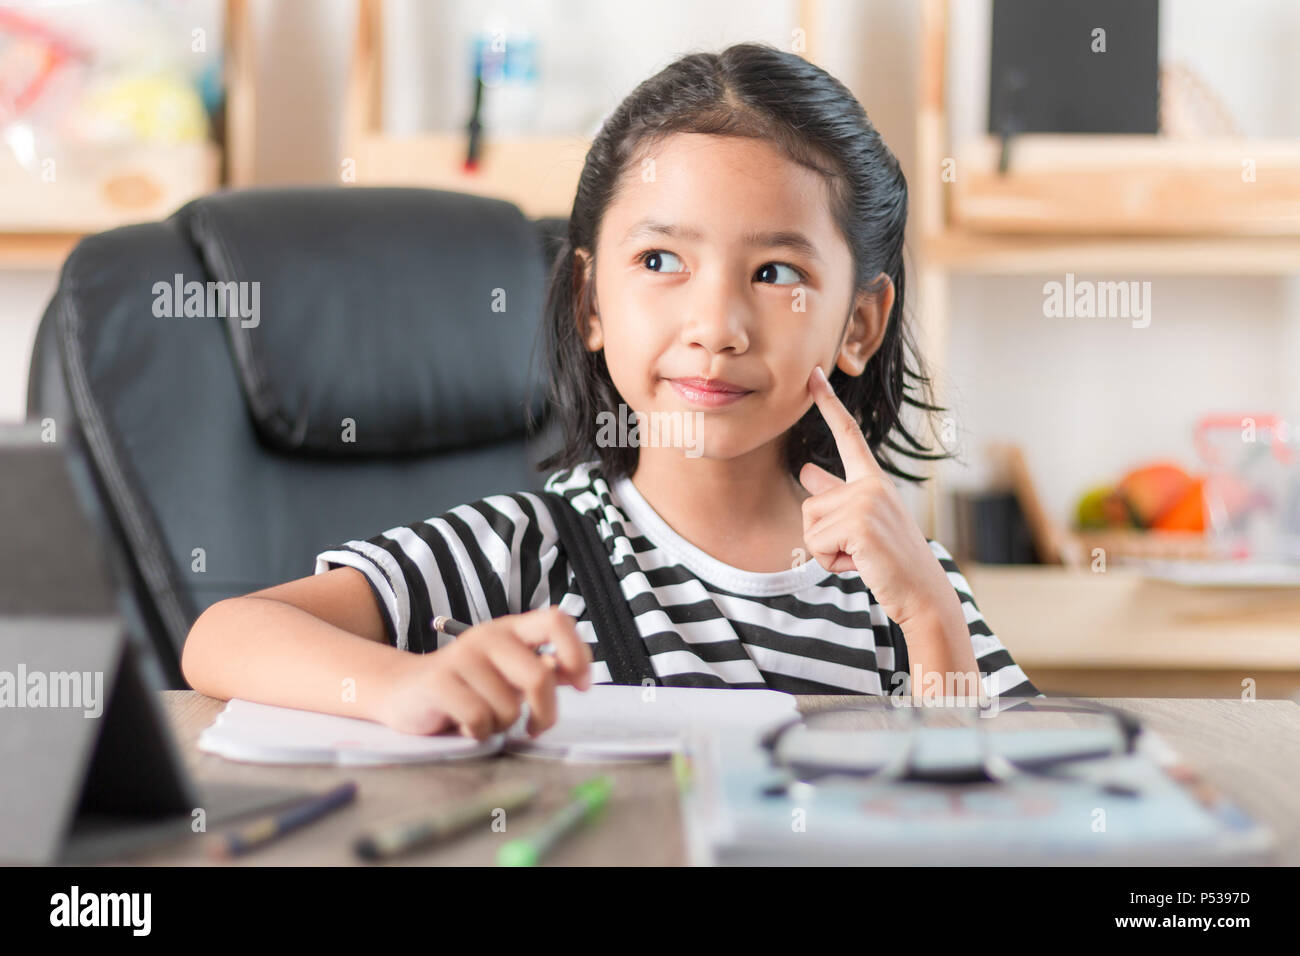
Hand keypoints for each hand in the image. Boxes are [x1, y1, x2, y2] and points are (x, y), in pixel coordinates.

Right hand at [377, 607, 592, 739]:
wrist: (403, 690)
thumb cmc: (467, 687)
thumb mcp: (508, 675)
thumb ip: (540, 671)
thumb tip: (573, 672)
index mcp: (511, 630)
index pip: (556, 621)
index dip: (577, 653)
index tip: (582, 684)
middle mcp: (488, 636)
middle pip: (540, 677)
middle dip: (545, 713)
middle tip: (536, 727)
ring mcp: (462, 657)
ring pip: (508, 708)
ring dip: (502, 726)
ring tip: (486, 719)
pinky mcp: (438, 681)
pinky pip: (479, 719)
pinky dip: (479, 733)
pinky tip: (467, 726)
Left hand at [798, 365, 959, 633]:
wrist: (923, 594)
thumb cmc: (891, 562)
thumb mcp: (864, 522)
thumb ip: (836, 496)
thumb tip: (807, 471)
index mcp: (874, 480)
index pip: (848, 435)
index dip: (828, 404)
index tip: (813, 375)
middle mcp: (871, 484)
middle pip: (809, 502)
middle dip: (821, 534)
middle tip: (860, 549)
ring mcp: (866, 501)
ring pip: (809, 525)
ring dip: (826, 551)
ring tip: (862, 557)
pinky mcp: (859, 524)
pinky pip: (815, 544)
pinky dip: (831, 562)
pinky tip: (861, 565)